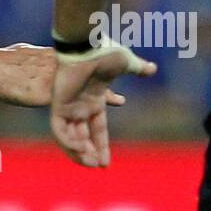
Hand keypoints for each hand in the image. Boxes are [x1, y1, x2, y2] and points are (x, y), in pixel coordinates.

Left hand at [50, 46, 157, 167]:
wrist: (88, 44)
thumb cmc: (104, 51)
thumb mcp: (126, 64)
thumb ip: (137, 69)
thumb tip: (152, 68)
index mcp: (94, 101)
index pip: (97, 130)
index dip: (101, 146)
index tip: (106, 164)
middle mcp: (80, 107)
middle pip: (82, 137)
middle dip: (90, 153)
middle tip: (99, 165)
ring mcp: (68, 106)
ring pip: (69, 137)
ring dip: (78, 152)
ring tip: (90, 163)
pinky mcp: (58, 104)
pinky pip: (59, 130)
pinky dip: (68, 142)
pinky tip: (80, 150)